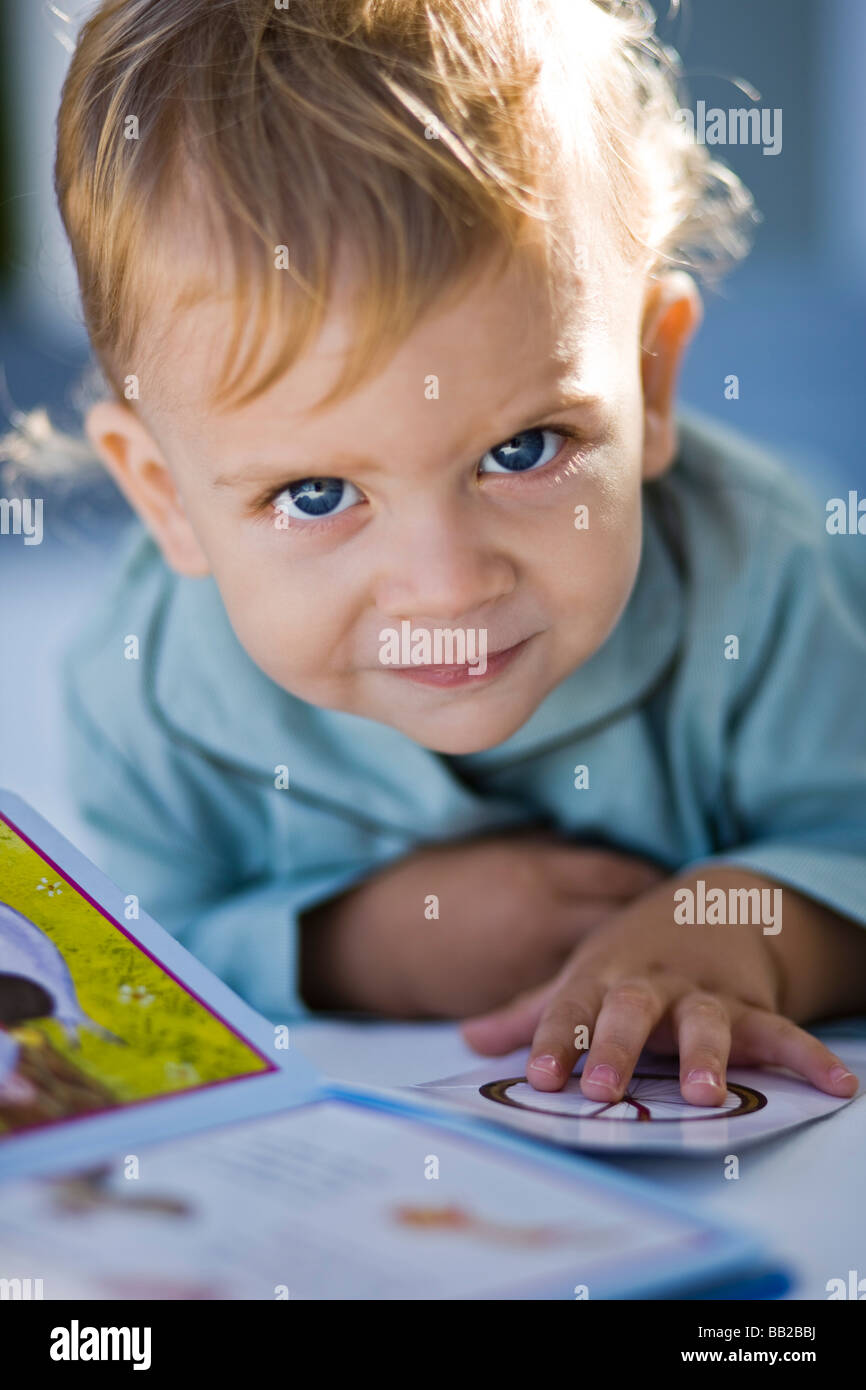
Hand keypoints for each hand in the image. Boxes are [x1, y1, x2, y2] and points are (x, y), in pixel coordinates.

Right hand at [299, 832, 664, 1015]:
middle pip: (627, 929)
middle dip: (660, 934)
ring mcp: (536, 968)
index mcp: (541, 875)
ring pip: (607, 976)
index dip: (654, 886)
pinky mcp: (522, 1008)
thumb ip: (552, 854)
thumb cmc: (438, 883)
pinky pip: (573, 1006)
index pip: (621, 878)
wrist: (379, 938)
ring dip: (640, 979)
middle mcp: (546, 923)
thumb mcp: (499, 853)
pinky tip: (621, 1011)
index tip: (679, 890)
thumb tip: (603, 858)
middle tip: (691, 939)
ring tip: (676, 985)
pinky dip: (599, 1006)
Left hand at [461, 867, 863, 1103]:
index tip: (537, 1077)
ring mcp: (704, 992)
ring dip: (706, 1057)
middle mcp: (651, 984)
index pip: (570, 1007)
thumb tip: (470, 1043)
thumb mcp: (582, 975)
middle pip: (631, 1012)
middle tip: (602, 1089)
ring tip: (707, 1095)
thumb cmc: (633, 956)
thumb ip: (532, 1013)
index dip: (552, 1040)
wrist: (710, 905)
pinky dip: (809, 1058)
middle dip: (615, 1048)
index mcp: (603, 977)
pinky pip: (781, 1033)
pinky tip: (837, 1084)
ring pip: (705, 1022)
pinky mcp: (752, 1003)